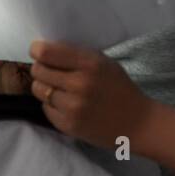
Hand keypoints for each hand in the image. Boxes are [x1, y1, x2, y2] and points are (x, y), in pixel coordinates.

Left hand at [28, 39, 151, 149]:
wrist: (137, 123)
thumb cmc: (119, 88)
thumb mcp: (103, 62)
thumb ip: (76, 55)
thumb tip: (43, 50)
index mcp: (89, 64)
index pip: (46, 53)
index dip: (37, 50)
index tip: (38, 51)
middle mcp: (79, 84)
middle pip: (38, 70)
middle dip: (41, 68)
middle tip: (51, 71)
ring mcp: (72, 107)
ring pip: (38, 90)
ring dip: (45, 87)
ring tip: (59, 88)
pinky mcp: (67, 125)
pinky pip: (45, 108)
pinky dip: (51, 104)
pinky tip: (66, 104)